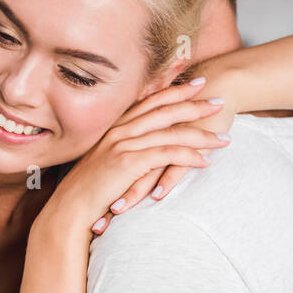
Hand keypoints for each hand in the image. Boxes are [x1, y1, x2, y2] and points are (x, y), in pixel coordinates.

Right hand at [42, 79, 231, 238]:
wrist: (69, 209)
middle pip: (164, 110)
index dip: (173, 90)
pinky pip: (167, 155)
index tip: (195, 82)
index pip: (149, 101)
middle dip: (194, 103)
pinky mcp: (129, 162)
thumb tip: (135, 157)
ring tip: (223, 138)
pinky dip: (188, 157)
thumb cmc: (85, 194)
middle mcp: (119, 130)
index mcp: (114, 128)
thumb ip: (119, 155)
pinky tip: (205, 162)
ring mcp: (124, 145)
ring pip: (171, 132)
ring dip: (201, 134)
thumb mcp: (102, 167)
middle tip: (218, 99)